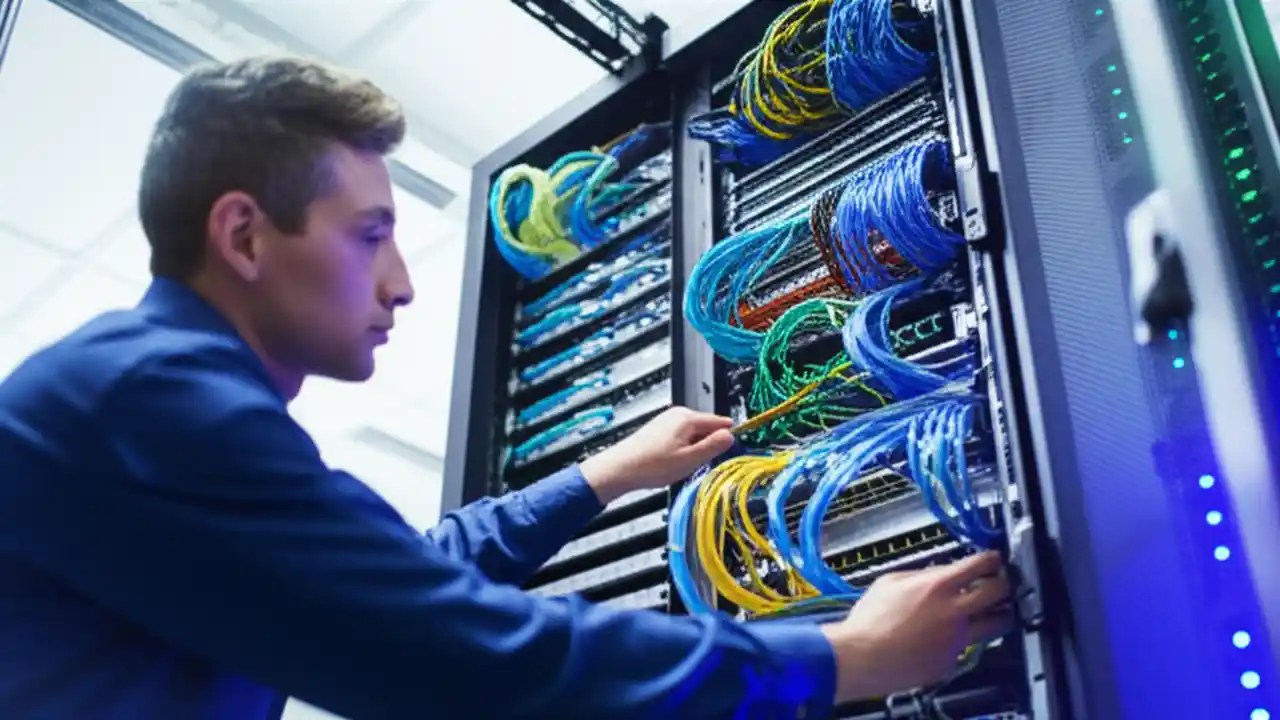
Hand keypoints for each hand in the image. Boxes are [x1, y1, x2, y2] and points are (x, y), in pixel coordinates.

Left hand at [578, 407, 734, 503]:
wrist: (621, 468)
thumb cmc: (653, 465)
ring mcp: (667, 420)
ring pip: (693, 434)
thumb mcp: (690, 459)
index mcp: (688, 418)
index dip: (725, 439)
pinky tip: (669, 462)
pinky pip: (681, 437)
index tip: (722, 455)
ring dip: (692, 450)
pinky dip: (680, 450)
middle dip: (706, 446)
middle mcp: (678, 414)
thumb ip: (713, 446)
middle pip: (707, 428)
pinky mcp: (659, 428)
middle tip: (695, 464)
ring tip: (679, 465)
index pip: (721, 422)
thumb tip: (731, 435)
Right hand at [821, 551, 1013, 702]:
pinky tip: (944, 638)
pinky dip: (961, 640)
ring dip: (997, 614)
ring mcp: (958, 639)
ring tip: (989, 612)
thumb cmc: (870, 619)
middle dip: (1005, 583)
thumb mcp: (890, 581)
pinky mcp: (952, 662)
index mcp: (939, 586)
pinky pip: (967, 647)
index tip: (995, 560)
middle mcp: (955, 612)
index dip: (993, 559)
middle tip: (1000, 583)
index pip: (981, 564)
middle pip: (1000, 592)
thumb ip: (921, 575)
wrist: (862, 657)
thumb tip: (937, 574)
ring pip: (997, 624)